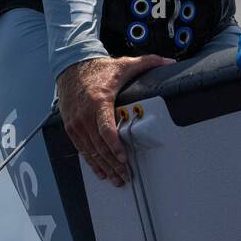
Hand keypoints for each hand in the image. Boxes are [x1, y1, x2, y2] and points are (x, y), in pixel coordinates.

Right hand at [56, 53, 174, 186]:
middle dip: (113, 164)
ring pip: (90, 151)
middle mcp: (85, 115)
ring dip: (103, 167)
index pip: (106, 129)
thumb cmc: (98, 69)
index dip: (115, 146)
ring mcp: (76, 123)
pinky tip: (100, 171)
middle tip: (125, 176)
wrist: (71, 67)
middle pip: (100, 145)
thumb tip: (169, 62)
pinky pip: (81, 148)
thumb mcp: (123, 64)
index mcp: (99, 101)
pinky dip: (91, 161)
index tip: (124, 158)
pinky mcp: (70, 127)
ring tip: (115, 179)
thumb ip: (147, 62)